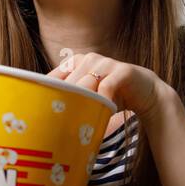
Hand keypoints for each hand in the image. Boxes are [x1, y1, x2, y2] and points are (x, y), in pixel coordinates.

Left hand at [47, 52, 164, 119]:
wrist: (144, 92)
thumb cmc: (112, 96)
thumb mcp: (88, 97)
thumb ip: (71, 100)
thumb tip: (46, 119)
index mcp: (75, 62)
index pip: (53, 78)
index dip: (45, 95)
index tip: (40, 115)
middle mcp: (88, 59)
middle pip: (67, 83)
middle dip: (64, 104)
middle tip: (58, 126)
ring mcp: (105, 62)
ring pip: (85, 84)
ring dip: (81, 104)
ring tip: (78, 123)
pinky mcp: (122, 70)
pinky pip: (106, 87)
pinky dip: (102, 101)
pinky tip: (101, 114)